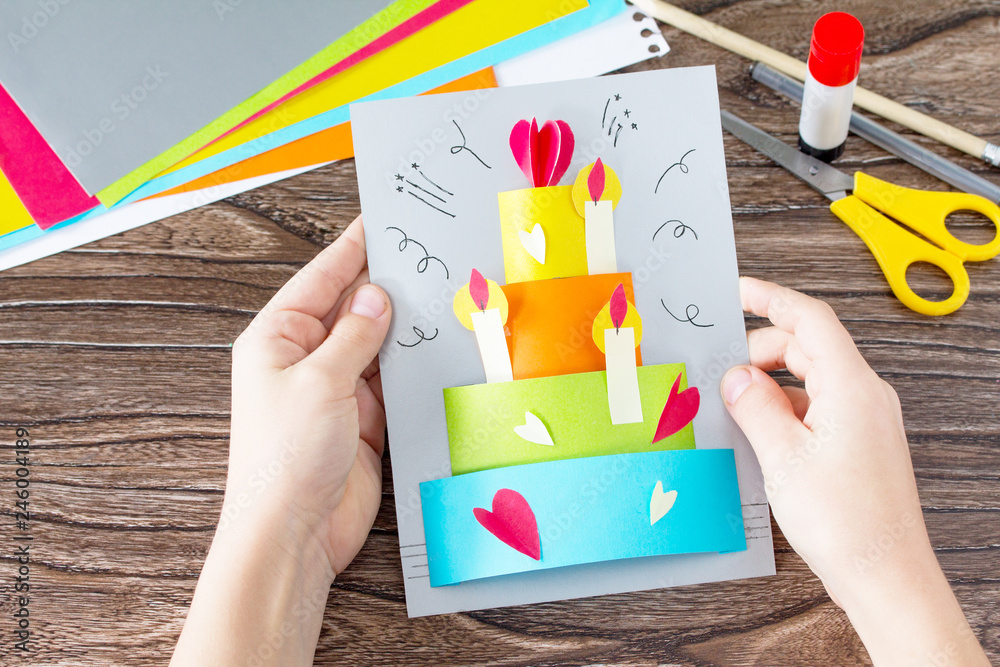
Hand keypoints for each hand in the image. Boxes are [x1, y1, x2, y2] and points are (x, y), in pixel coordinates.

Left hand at [171, 217, 390, 666]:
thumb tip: (376, 296)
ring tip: (439, 298)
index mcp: (277, 339)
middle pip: (351, 309)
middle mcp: (304, 359)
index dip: (352, 249)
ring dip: (403, 329)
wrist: (294, 533)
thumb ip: (354, 336)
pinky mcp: (362, 420)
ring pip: (376, 345)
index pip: (320, 279)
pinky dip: (411, 367)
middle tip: (425, 256)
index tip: (379, 220)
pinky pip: (391, 381)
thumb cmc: (285, 458)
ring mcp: (335, 390)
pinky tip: (435, 349)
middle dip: (385, 287)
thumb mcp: (321, 383)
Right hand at [720, 277, 986, 664]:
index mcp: (850, 386)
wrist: (884, 575)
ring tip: (735, 408)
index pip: (810, 319)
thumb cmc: (845, 521)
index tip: (737, 291)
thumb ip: (755, 406)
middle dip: (760, 349)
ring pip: (809, 378)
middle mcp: (864, 395)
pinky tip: (759, 433)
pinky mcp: (859, 443)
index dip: (770, 298)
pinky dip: (784, 408)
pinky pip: (816, 406)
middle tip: (721, 370)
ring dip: (770, 383)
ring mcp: (864, 419)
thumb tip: (735, 376)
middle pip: (806, 347)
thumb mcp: (783, 456)